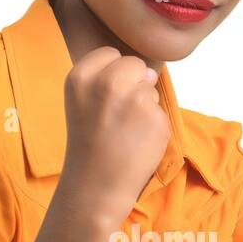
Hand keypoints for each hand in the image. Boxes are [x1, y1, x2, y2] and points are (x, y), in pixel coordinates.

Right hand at [59, 46, 171, 223]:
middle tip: (117, 117)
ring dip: (145, 107)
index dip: (112, 75)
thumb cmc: (89, 146)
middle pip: (135, 64)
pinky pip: (161, 112)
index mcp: (80, 77)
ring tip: (125, 132)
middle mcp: (106, 82)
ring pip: (151, 88)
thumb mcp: (83, 103)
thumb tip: (151, 72)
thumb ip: (108, 79)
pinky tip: (138, 143)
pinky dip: (155, 127)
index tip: (104, 100)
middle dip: (133, 85)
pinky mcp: (155, 117)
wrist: (96, 187)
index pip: (110, 54)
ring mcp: (133, 99)